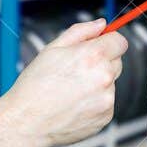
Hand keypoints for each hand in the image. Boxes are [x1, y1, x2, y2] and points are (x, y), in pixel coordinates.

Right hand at [0, 18, 127, 146]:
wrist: (27, 121)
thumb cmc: (35, 86)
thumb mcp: (52, 49)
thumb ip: (81, 32)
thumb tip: (101, 24)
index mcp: (93, 56)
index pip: (120, 41)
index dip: (109, 42)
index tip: (101, 46)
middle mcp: (104, 77)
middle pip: (117, 62)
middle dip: (101, 62)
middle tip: (76, 71)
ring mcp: (107, 99)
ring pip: (110, 84)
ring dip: (97, 84)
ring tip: (71, 91)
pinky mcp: (105, 117)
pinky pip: (106, 103)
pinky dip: (94, 102)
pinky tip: (74, 104)